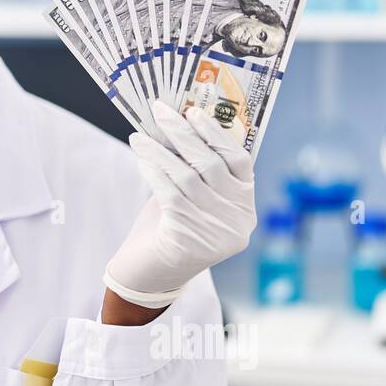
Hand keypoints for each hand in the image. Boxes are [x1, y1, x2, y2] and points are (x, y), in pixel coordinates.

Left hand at [104, 101, 256, 308]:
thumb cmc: (171, 227)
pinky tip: (141, 158)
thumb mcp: (191, 195)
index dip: (216, 133)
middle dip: (183, 134)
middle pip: (212, 165)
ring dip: (160, 151)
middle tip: (161, 111)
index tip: (194, 111)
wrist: (151, 275)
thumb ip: (193, 166)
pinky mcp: (191, 240)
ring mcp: (217, 232)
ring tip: (139, 136)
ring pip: (187, 178)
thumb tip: (176, 121)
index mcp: (245, 205)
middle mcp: (237, 220)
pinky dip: (154, 171)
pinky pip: (170, 194)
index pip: (239, 161)